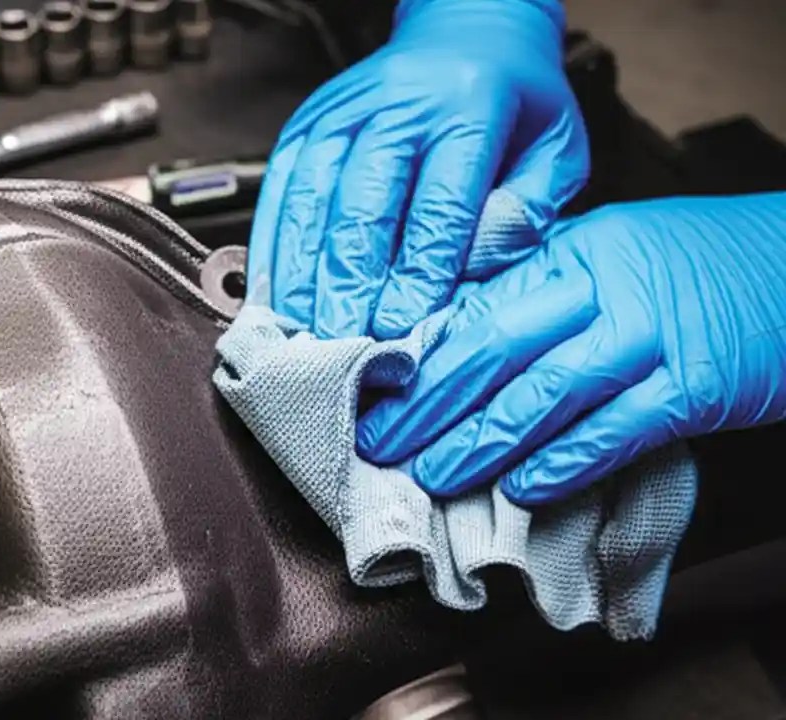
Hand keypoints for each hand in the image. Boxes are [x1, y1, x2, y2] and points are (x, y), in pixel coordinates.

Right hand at [246, 0, 587, 339]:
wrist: (465, 31)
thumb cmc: (515, 104)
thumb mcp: (556, 151)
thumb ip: (525, 214)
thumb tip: (469, 270)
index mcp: (469, 108)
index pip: (438, 206)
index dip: (416, 274)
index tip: (402, 327)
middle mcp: (397, 105)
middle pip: (362, 208)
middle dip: (349, 286)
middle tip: (343, 345)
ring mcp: (342, 112)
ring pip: (311, 203)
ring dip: (302, 274)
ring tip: (302, 331)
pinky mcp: (306, 124)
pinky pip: (279, 192)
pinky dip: (272, 247)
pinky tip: (272, 292)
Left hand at [355, 193, 785, 504]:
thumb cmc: (705, 265)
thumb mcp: (616, 251)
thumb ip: (544, 285)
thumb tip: (459, 331)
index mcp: (574, 252)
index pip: (478, 304)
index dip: (421, 355)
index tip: (372, 392)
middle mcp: (604, 287)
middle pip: (495, 346)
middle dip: (428, 403)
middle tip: (379, 442)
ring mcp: (651, 336)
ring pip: (545, 393)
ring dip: (481, 442)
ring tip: (432, 478)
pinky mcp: (698, 385)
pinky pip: (617, 429)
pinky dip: (567, 462)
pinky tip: (524, 489)